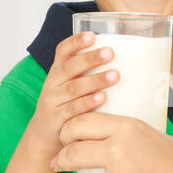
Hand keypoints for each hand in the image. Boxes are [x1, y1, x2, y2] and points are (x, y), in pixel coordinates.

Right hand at [24, 31, 119, 159]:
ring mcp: (53, 102)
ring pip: (73, 89)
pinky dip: (87, 104)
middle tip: (111, 52)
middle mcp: (53, 83)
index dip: (75, 42)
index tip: (92, 35)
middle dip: (90, 59)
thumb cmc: (65, 105)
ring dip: (95, 81)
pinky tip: (102, 99)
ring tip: (115, 75)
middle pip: (70, 68)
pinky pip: (72, 110)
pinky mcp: (57, 120)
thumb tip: (129, 60)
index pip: (62, 51)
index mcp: (57, 71)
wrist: (43, 137)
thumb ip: (89, 73)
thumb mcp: (71, 85)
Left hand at [45, 112, 172, 172]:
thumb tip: (124, 139)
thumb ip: (139, 139)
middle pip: (73, 154)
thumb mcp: (166, 140)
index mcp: (129, 131)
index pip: (83, 124)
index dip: (68, 130)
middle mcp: (119, 155)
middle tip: (58, 165)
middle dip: (61, 160)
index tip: (64, 137)